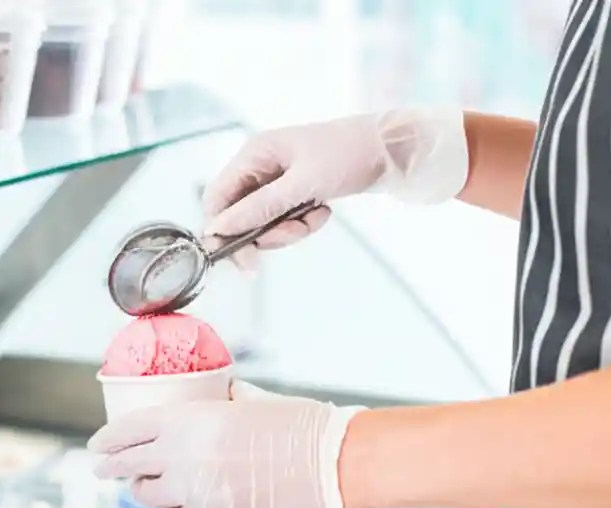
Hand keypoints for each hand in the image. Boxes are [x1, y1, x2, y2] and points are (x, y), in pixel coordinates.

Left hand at [88, 380, 362, 507]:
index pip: (129, 429)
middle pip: (128, 466)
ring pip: (150, 496)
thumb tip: (218, 394)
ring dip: (145, 490)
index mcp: (189, 420)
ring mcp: (196, 492)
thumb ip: (224, 401)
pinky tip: (185, 502)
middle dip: (111, 467)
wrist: (333, 464)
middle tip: (103, 468)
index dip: (107, 438)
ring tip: (144, 487)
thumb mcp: (252, 400)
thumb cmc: (300, 426)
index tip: (97, 444)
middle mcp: (183, 456)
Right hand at [201, 108, 468, 269]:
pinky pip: (284, 219)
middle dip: (265, 232)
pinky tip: (323, 212)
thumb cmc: (348, 154)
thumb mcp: (302, 184)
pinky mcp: (295, 191)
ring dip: (288, 230)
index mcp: (254, 154)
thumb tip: (219, 228)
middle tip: (291, 236)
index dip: (222, 229)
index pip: (218, 198)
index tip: (241, 255)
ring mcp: (277, 179)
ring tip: (314, 218)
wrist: (393, 150)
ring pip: (263, 222)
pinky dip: (302, 223)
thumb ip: (259, 208)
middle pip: (240, 214)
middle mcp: (260, 166)